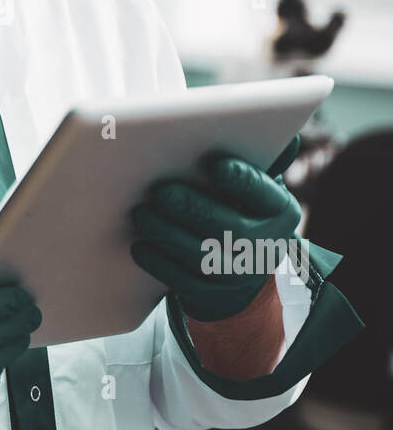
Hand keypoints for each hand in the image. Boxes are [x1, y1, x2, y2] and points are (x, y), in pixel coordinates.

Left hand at [128, 134, 302, 321]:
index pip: (262, 193)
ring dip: (167, 233)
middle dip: (191, 207)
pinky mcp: (211, 295)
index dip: (241, 179)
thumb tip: (288, 134)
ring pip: (200, 255)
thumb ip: (264, 161)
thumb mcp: (258, 188)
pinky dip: (159, 262)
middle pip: (226, 226)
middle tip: (160, 191)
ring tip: (142, 214)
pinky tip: (141, 246)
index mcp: (280, 211)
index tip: (215, 164)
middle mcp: (264, 244)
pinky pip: (182, 281)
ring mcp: (238, 274)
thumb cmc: (243, 211)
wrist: (241, 272)